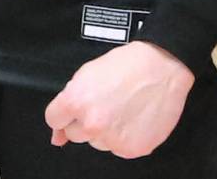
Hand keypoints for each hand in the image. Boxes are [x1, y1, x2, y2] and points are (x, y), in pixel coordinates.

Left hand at [45, 42, 193, 157]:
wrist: (162, 68)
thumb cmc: (126, 66)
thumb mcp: (86, 75)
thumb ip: (67, 105)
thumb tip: (57, 137)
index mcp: (76, 102)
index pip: (54, 120)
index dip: (65, 113)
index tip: (73, 111)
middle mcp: (92, 124)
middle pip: (75, 134)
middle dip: (84, 122)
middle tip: (104, 105)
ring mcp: (112, 139)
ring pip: (97, 143)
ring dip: (104, 131)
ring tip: (121, 109)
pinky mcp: (131, 149)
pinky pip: (117, 149)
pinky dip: (123, 137)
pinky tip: (132, 119)